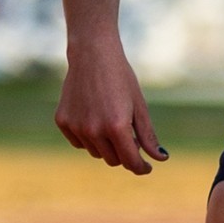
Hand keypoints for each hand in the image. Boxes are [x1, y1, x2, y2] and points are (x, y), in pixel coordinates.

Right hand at [55, 43, 167, 174]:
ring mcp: (76, 127)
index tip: (146, 167)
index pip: (130, 162)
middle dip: (124, 153)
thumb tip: (160, 159)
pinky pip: (79, 143)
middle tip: (129, 136)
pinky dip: (88, 137)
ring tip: (110, 121)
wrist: (92, 54)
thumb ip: (148, 136)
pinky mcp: (63, 121)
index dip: (141, 167)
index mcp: (117, 127)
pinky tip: (93, 116)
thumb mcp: (139, 106)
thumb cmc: (121, 78)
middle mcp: (94, 130)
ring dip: (106, 145)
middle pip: (113, 160)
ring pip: (96, 152)